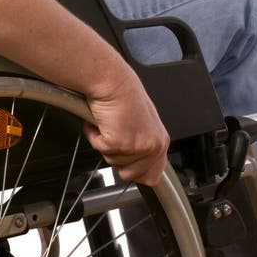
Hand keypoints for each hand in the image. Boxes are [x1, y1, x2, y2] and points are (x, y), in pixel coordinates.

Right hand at [82, 64, 168, 185]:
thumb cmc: (123, 94)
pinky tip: (101, 120)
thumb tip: (136, 163)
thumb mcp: (143, 124)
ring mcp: (137, 146)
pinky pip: (100, 148)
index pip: (153, 176)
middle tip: (116, 135)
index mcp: (161, 141)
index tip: (127, 163)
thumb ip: (143, 144)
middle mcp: (153, 145)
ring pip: (112, 162)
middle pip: (130, 175)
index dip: (135, 172)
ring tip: (109, 123)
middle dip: (117, 157)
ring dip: (105, 144)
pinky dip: (95, 135)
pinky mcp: (119, 142)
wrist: (111, 80)